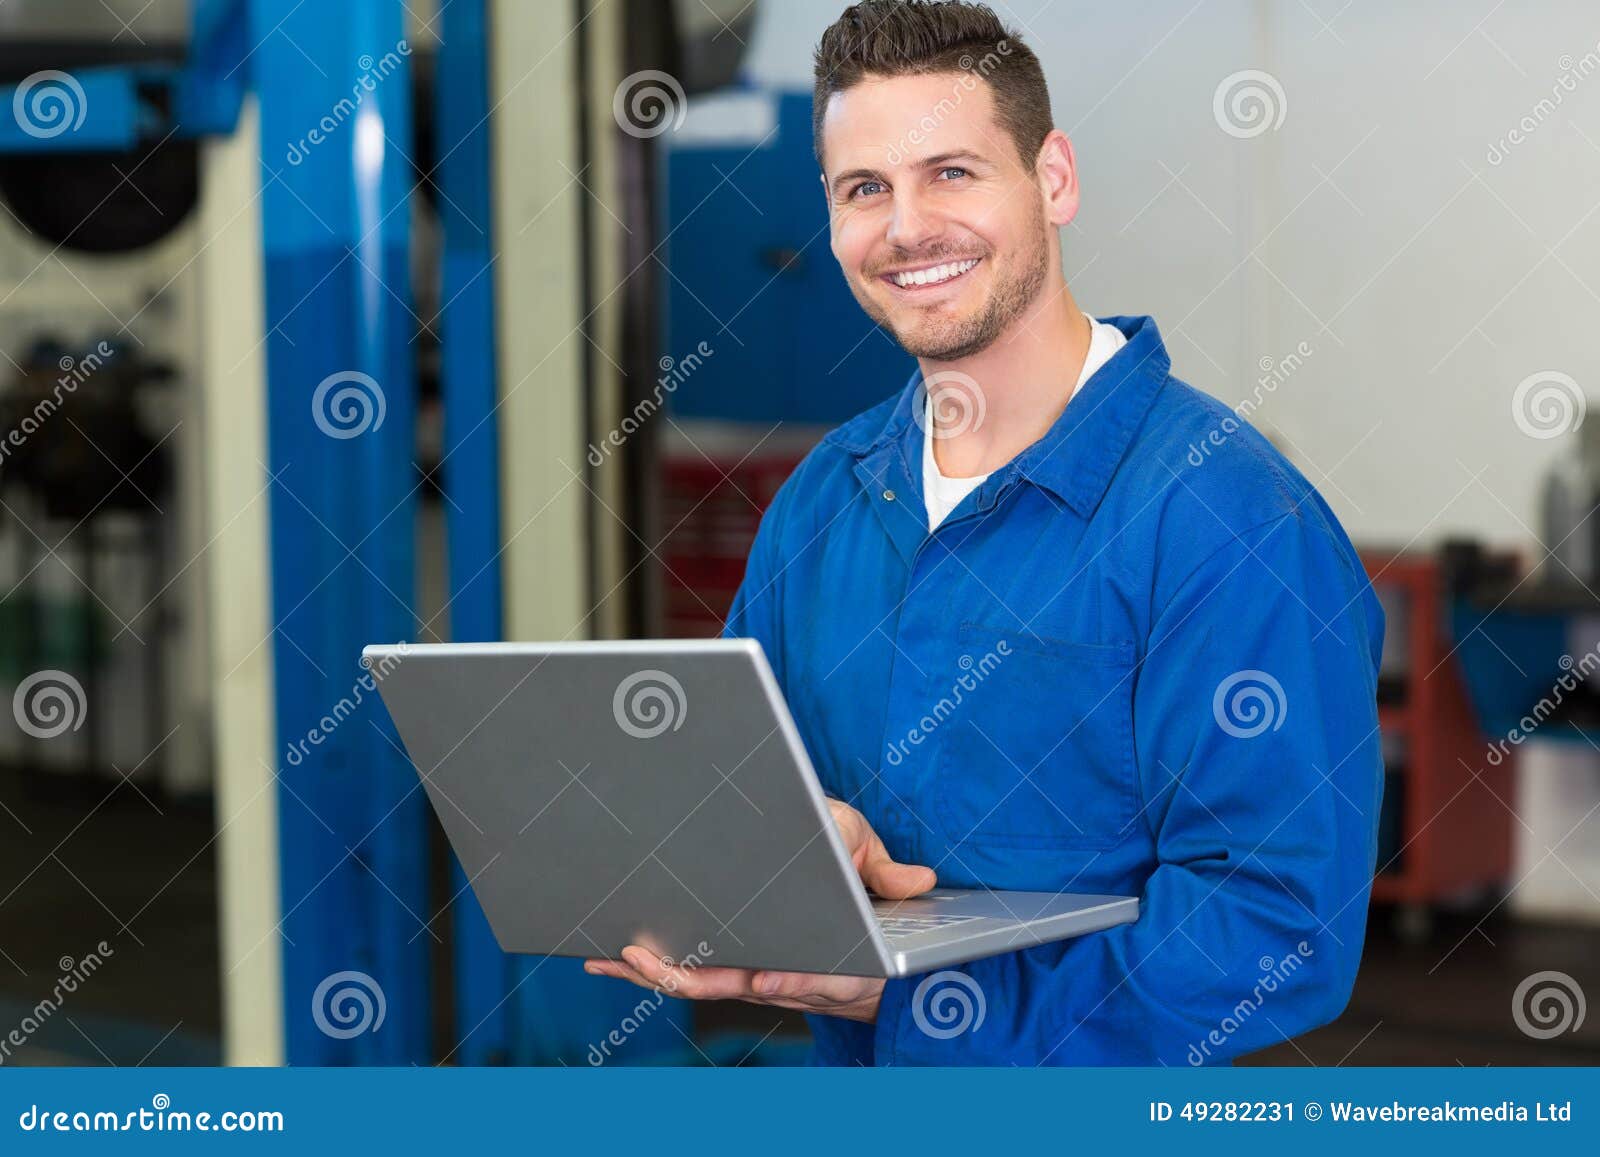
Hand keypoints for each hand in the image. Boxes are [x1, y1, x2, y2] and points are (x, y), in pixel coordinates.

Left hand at [582, 797, 936, 1020]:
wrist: (859, 942)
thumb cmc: (864, 904)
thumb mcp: (881, 883)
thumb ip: (889, 879)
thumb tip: (919, 880)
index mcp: (823, 961)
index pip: (803, 976)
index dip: (785, 979)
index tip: (762, 979)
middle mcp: (783, 976)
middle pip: (728, 984)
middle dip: (680, 974)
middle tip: (639, 956)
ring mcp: (753, 976)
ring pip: (697, 982)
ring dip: (651, 973)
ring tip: (609, 956)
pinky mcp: (732, 968)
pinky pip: (687, 972)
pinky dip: (651, 967)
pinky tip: (615, 956)